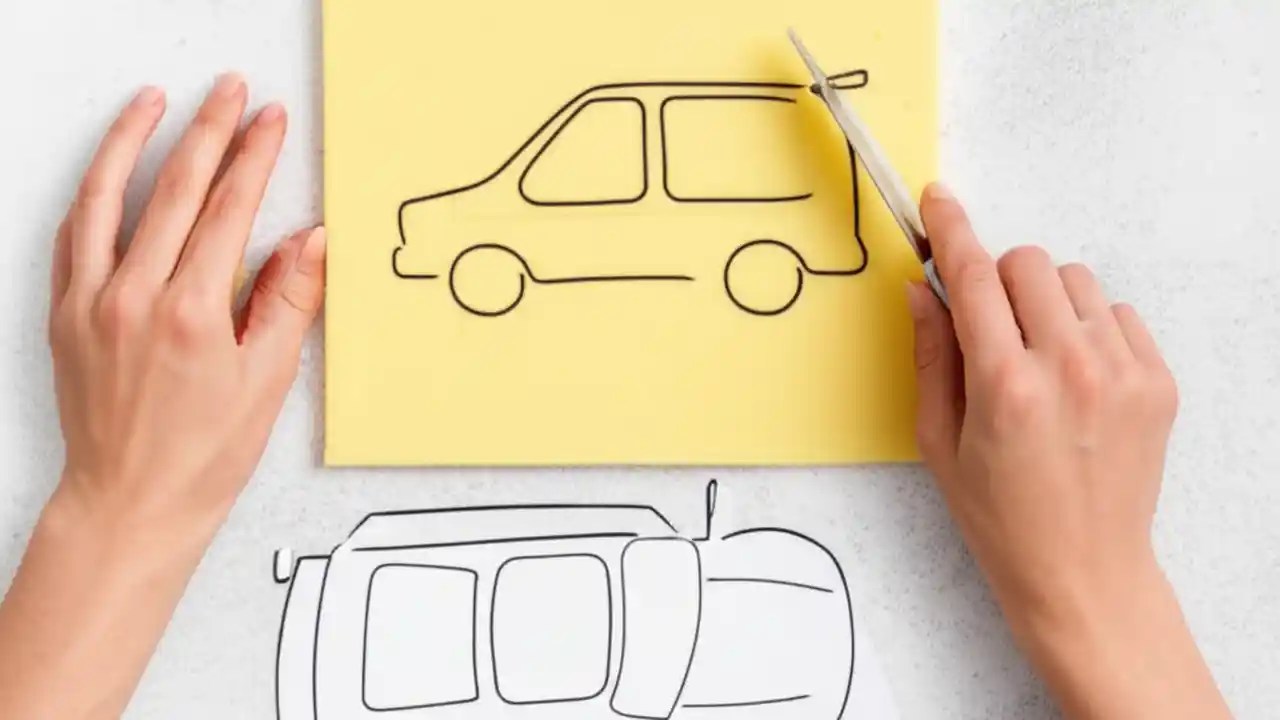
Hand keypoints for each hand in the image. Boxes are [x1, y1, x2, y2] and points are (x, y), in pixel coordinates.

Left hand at [0, 75, 323, 718]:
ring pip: (107, 198)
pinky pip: (72, 235)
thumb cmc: (200, 457)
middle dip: (208, 131)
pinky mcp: (65, 314)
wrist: (130, 503)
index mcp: (191, 315)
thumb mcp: (267, 382)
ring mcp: (91, 303)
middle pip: (174, 190)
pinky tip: (107, 172)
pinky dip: (91, 194)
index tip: (270, 123)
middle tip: (231, 93)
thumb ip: (289, 302)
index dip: (254, 159)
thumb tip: (310, 242)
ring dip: (132, 142)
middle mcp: (133, 299)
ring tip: (154, 103)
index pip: (228, 212)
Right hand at [908, 184, 1228, 718]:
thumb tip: (922, 290)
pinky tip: (1075, 377)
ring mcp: (1122, 373)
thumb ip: (931, 357)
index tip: (937, 201)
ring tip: (1036, 358)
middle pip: (1028, 263)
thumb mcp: (939, 443)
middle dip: (997, 281)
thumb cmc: (1002, 517)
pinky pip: (1117, 313)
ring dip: (1045, 302)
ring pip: (1075, 280)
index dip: (951, 230)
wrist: (1084, 572)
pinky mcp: (1158, 382)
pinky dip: (1090, 328)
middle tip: (988, 328)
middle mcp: (1070, 368)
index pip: (974, 277)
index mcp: (1005, 385)